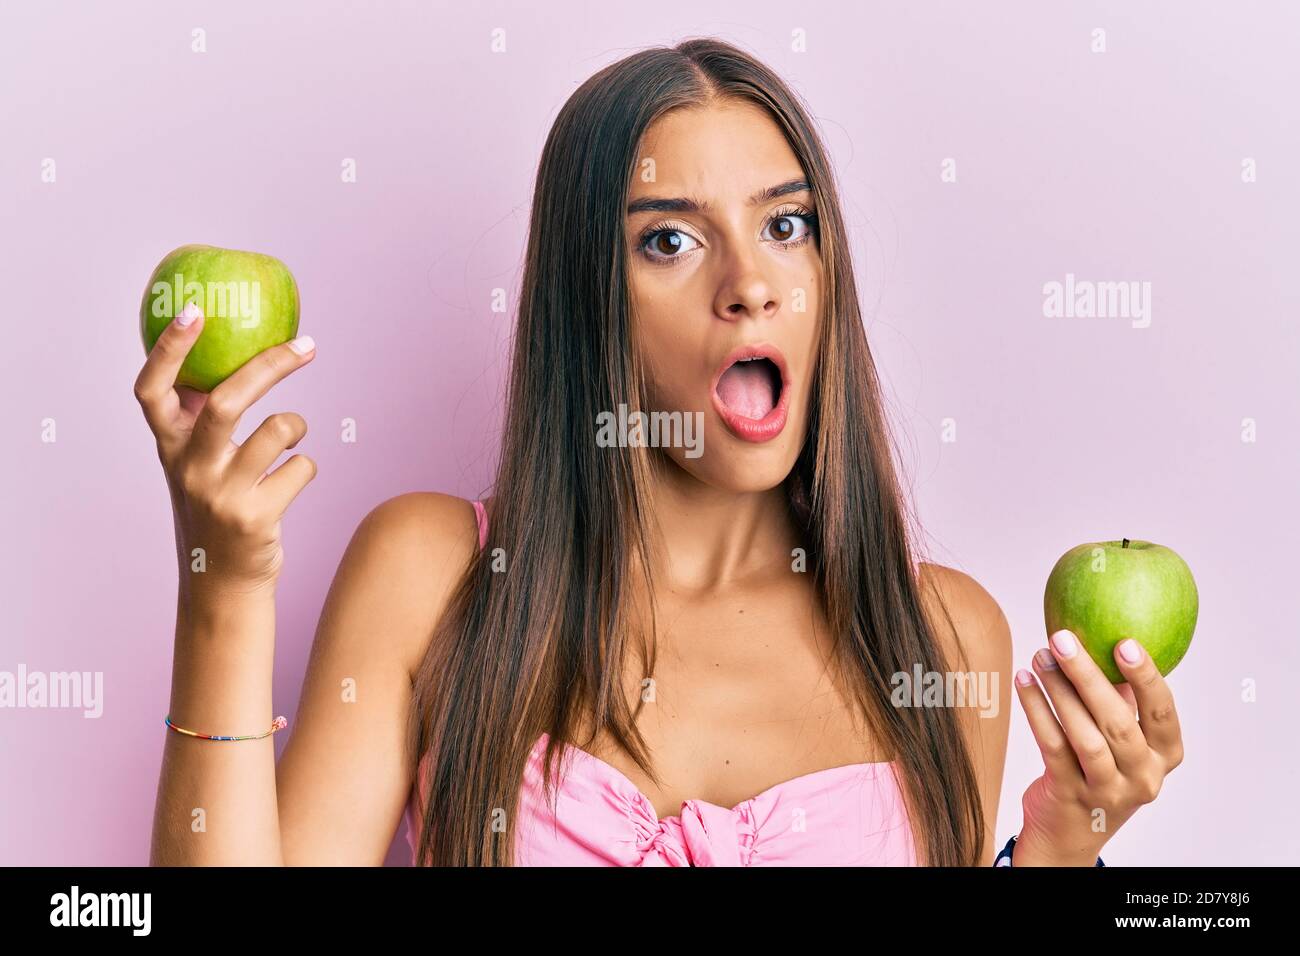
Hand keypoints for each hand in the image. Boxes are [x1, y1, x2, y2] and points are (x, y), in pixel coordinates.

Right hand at [133, 302, 317, 600]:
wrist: (222, 583)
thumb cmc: (216, 507)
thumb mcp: (196, 464)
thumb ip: (201, 420)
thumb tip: (229, 357)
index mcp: (170, 448)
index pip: (152, 390)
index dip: (168, 349)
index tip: (194, 311)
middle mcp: (189, 468)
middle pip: (225, 401)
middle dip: (270, 367)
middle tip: (306, 346)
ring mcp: (221, 494)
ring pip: (277, 430)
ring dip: (297, 425)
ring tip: (293, 434)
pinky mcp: (255, 518)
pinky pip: (302, 467)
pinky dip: (307, 465)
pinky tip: (292, 480)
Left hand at [1011, 628, 1184, 864]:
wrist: (1072, 833)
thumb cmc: (1101, 769)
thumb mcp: (1123, 739)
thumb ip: (1122, 696)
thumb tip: (1105, 634)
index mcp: (1165, 757)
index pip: (1163, 713)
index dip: (1146, 677)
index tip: (1125, 642)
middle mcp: (1142, 777)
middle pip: (1118, 723)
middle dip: (1088, 676)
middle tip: (1063, 639)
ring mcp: (1107, 790)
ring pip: (1084, 737)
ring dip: (1058, 691)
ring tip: (1040, 656)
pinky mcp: (1070, 794)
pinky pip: (1051, 746)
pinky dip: (1035, 710)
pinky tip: (1023, 681)